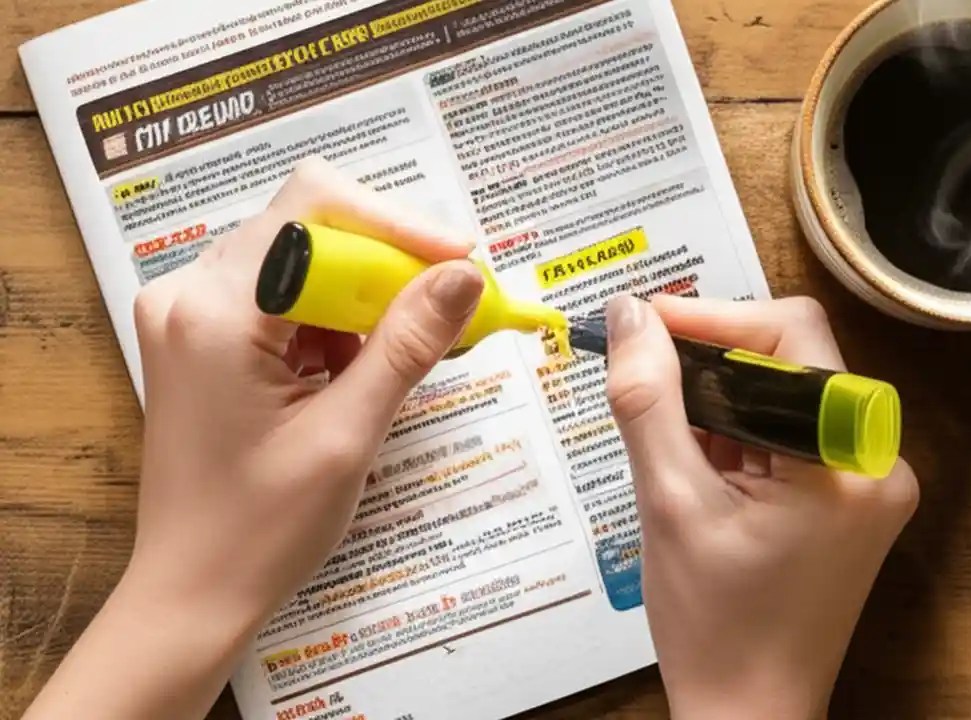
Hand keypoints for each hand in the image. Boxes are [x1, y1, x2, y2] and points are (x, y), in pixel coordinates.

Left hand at [23, 158, 483, 719]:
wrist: (192, 592)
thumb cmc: (261, 529)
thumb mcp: (348, 434)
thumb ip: (406, 345)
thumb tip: (465, 276)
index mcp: (214, 311)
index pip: (312, 208)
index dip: (396, 224)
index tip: (460, 263)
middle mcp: (189, 294)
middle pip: (307, 228)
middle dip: (386, 265)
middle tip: (447, 312)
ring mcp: (189, 315)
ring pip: (300, 262)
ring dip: (361, 300)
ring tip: (393, 364)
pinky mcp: (201, 338)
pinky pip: (283, 298)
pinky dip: (332, 324)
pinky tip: (354, 376)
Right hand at [604, 295, 918, 719]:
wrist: (750, 715)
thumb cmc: (716, 627)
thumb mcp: (669, 503)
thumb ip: (647, 400)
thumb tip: (628, 316)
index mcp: (848, 460)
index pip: (790, 334)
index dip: (712, 317)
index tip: (644, 327)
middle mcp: (876, 463)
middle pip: (789, 361)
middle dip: (708, 362)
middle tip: (639, 377)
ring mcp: (865, 485)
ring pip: (783, 397)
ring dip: (717, 403)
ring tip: (662, 440)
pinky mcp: (846, 502)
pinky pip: (788, 437)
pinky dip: (736, 438)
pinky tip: (693, 470)